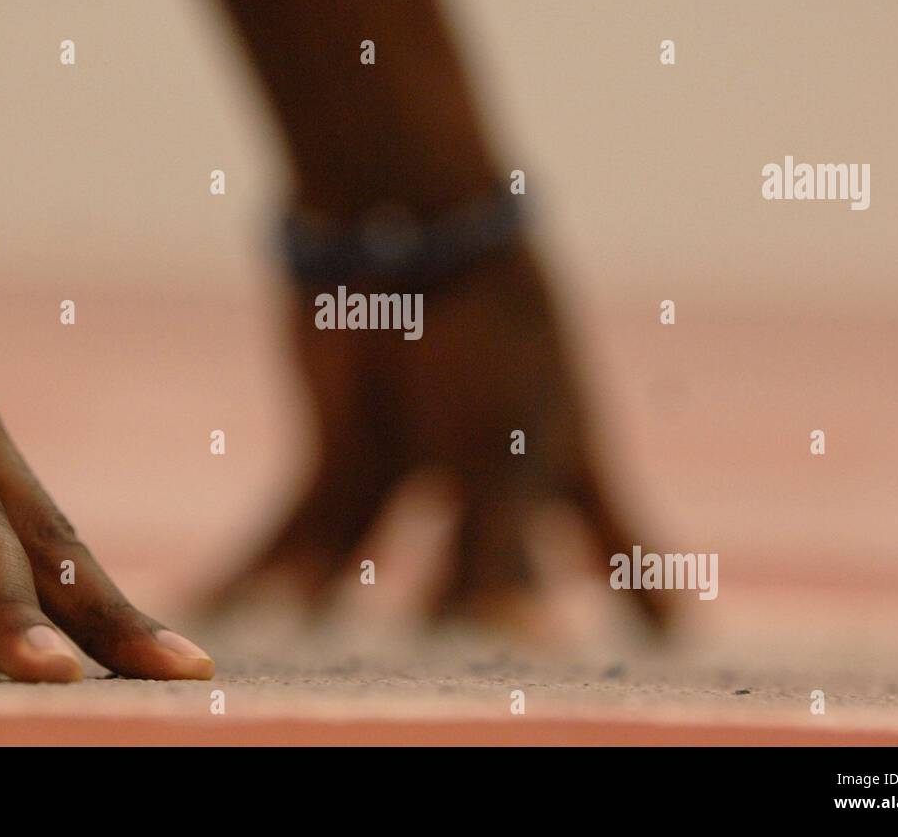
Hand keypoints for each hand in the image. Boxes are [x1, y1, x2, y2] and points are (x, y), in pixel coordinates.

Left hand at [208, 240, 669, 631]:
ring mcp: (409, 467)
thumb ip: (501, 555)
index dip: (647, 598)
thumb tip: (522, 647)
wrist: (398, 226)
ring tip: (300, 662)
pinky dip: (261, 573)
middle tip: (447, 671)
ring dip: (336, 613)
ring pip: (374, 564)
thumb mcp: (502, 454)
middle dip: (463, 621)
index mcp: (559, 467)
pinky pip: (296, 531)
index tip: (676, 644)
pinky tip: (221, 610)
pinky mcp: (335, 456)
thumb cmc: (484, 336)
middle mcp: (485, 476)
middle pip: (480, 573)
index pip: (617, 545)